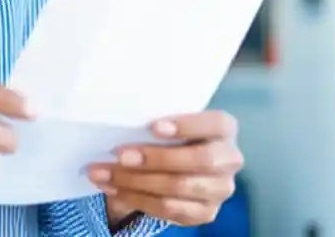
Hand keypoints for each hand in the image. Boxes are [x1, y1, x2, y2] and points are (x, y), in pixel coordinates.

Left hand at [89, 111, 242, 226]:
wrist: (176, 166)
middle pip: (200, 160)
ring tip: (103, 174)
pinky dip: (136, 198)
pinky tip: (114, 188)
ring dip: (135, 181)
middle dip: (156, 158)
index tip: (153, 127)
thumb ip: (157, 122)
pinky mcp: (205, 213)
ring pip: (179, 188)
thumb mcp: (169, 122)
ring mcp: (220, 189)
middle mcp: (230, 159)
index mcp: (224, 129)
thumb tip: (119, 122)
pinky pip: (169, 209)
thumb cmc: (170, 136)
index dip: (187, 126)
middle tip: (120, 154)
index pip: (215, 124)